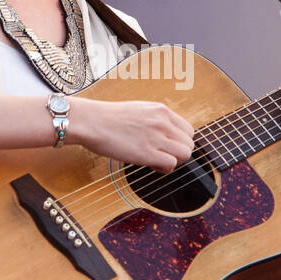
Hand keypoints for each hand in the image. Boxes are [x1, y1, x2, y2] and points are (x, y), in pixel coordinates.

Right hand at [69, 97, 194, 173]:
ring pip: (185, 154)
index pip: (188, 130)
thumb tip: (165, 136)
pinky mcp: (147, 152)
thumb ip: (155, 121)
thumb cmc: (108, 118)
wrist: (91, 121)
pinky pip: (171, 164)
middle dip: (178, 153)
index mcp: (162, 110)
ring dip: (173, 161)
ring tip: (156, 160)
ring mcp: (156, 136)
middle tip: (161, 156)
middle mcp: (163, 122)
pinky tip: (150, 165)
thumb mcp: (139, 110)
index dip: (179, 142)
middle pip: (189, 144)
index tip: (167, 147)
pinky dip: (164, 168)